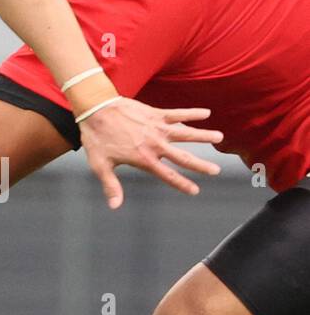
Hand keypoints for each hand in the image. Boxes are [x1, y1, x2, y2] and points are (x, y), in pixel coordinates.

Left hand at [79, 98, 222, 208]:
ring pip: (186, 133)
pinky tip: (206, 112)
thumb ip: (111, 185)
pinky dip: (192, 113)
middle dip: (201, 165)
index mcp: (144, 159)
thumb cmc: (96, 137)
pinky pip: (178, 113)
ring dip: (203, 136)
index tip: (195, 190)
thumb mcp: (101, 164)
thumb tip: (115, 206)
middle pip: (183, 157)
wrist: (95, 108)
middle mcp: (155, 145)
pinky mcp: (155, 114)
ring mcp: (157, 128)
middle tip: (216, 171)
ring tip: (219, 137)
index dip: (182, 184)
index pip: (168, 175)